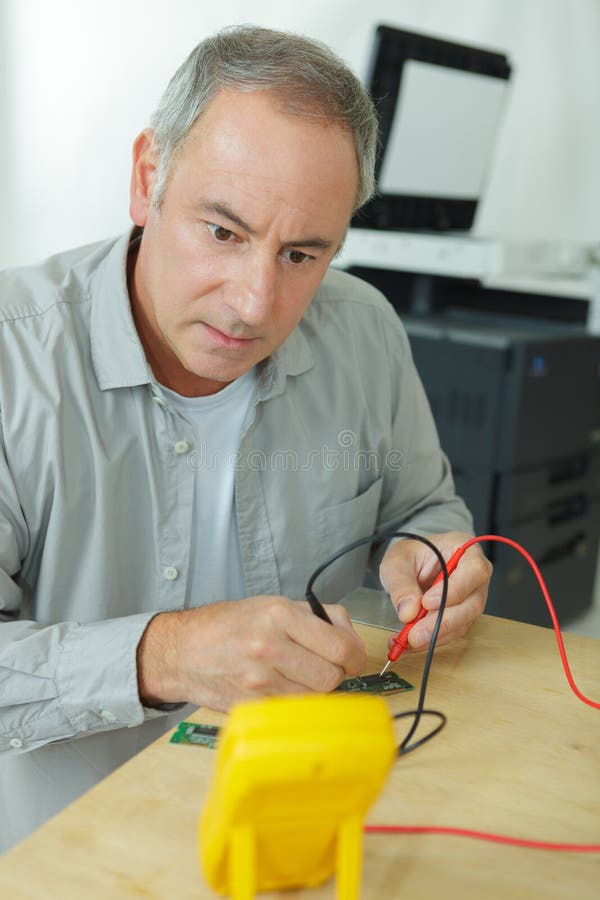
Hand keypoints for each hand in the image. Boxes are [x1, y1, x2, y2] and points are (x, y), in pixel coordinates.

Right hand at [137, 595, 366, 710]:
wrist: (183, 650)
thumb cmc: (229, 625)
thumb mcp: (273, 604)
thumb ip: (317, 616)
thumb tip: (350, 635)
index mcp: (279, 616)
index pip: (339, 646)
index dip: (355, 656)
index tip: (353, 658)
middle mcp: (269, 646)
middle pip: (331, 677)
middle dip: (337, 673)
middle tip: (327, 666)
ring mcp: (258, 680)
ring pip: (314, 697)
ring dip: (316, 688)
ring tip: (300, 674)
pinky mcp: (251, 705)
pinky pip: (292, 709)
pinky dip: (295, 701)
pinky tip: (283, 686)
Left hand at [379, 531, 491, 650]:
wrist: (410, 565)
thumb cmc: (410, 555)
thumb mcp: (397, 561)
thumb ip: (401, 583)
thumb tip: (408, 612)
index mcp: (466, 549)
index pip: (474, 570)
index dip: (456, 589)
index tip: (428, 603)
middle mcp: (475, 575)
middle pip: (472, 603)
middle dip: (443, 622)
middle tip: (416, 634)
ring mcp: (472, 597)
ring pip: (464, 622)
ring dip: (435, 635)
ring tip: (409, 640)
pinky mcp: (463, 616)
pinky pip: (452, 632)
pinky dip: (431, 640)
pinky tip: (410, 642)